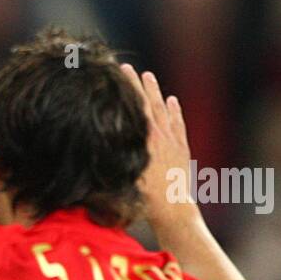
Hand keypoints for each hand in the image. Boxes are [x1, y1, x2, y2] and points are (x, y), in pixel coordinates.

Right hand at [120, 63, 200, 238]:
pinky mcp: (183, 149)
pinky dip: (176, 111)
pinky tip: (173, 100)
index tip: (117, 73)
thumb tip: (97, 141)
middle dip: (137, 84)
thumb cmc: (145, 199)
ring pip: (163, 110)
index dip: (126, 89)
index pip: (135, 107)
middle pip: (147, 103)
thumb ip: (115, 158)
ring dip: (156, 92)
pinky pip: (179, 125)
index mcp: (145, 141)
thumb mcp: (125, 176)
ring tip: (149, 76)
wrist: (173, 211)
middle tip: (127, 67)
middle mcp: (160, 136)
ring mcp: (173, 142)